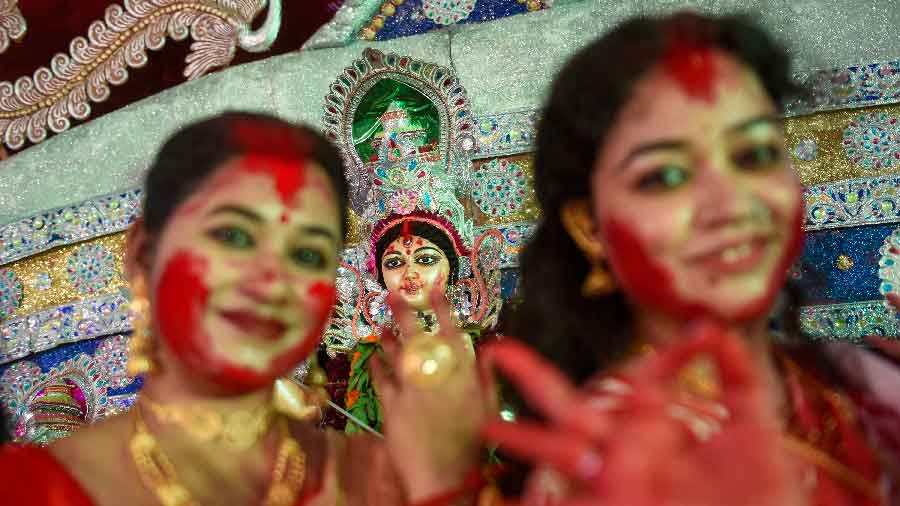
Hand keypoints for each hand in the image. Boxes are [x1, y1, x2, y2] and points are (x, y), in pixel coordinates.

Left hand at [371, 289, 493, 501]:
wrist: (444, 477)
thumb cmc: (472, 443)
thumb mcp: (489, 407)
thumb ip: (486, 374)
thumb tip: (489, 346)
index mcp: (462, 374)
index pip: (451, 331)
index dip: (441, 308)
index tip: (433, 289)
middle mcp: (434, 375)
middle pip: (416, 335)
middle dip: (404, 312)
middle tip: (392, 293)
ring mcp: (410, 389)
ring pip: (395, 354)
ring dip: (387, 336)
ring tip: (381, 324)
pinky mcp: (391, 407)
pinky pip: (381, 380)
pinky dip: (377, 366)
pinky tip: (373, 357)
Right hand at [484, 323, 804, 505]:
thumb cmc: (760, 499)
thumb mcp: (757, 432)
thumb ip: (739, 380)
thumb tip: (713, 327)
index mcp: (660, 428)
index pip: (645, 380)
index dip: (667, 357)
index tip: (698, 334)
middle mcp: (628, 450)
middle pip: (569, 406)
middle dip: (533, 377)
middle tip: (498, 350)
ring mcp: (614, 479)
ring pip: (558, 449)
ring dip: (525, 438)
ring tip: (488, 429)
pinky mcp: (608, 499)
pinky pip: (562, 499)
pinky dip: (529, 504)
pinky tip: (508, 500)